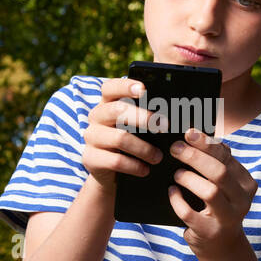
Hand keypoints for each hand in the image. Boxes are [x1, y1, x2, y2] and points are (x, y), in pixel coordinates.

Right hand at [81, 77, 163, 195]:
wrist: (111, 174)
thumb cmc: (130, 145)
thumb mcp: (137, 128)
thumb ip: (147, 117)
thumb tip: (171, 114)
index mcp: (107, 104)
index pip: (110, 88)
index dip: (125, 86)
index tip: (144, 89)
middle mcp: (96, 117)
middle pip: (117, 110)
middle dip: (143, 117)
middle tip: (164, 126)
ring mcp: (91, 137)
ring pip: (120, 138)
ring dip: (144, 148)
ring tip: (157, 157)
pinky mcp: (90, 158)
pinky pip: (116, 161)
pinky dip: (134, 166)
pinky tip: (145, 169)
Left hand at [167, 129, 257, 257]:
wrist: (221, 246)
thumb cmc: (218, 206)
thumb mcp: (224, 185)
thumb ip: (216, 163)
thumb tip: (194, 136)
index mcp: (246, 183)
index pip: (227, 156)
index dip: (206, 143)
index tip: (188, 133)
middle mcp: (242, 201)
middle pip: (219, 172)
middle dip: (195, 157)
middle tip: (175, 149)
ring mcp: (227, 219)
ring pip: (210, 192)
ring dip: (188, 179)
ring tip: (176, 174)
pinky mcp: (209, 232)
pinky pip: (189, 213)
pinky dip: (177, 200)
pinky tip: (172, 192)